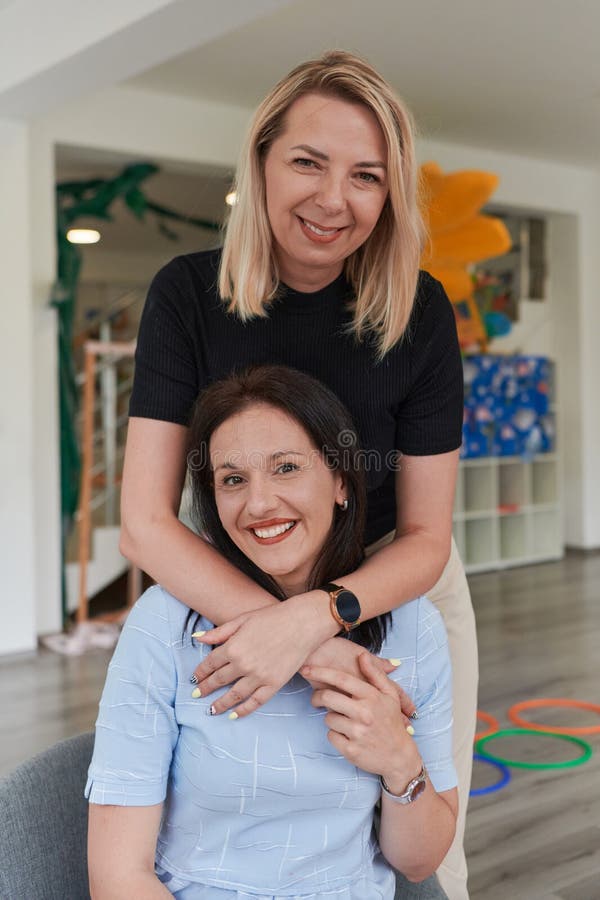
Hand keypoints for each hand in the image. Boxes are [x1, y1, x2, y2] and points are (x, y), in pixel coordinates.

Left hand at [189, 592, 335, 716]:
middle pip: (218, 680)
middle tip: (196, 694)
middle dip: (205, 688)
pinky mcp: (274, 684)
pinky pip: (255, 702)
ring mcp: (259, 676)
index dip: (200, 672)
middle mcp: (243, 664)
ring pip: (234, 695)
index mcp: (233, 646)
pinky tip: (233, 715)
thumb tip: (197, 638)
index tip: (194, 678)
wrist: (303, 623)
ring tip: (211, 710)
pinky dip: (243, 711)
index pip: (210, 664)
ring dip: (219, 704)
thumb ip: (219, 632)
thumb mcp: (242, 619)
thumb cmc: (273, 616)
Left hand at [303, 652, 421, 785]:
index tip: (306, 668)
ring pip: (328, 718)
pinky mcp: (350, 750)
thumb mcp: (389, 695)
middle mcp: (364, 713)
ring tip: (344, 721)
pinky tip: (347, 735)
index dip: (320, 672)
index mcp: (372, 697)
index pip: (341, 679)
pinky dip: (335, 735)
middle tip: (318, 699)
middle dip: (318, 696)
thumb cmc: (392, 723)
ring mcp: (357, 732)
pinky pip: (331, 736)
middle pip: (328, 697)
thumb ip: (375, 674)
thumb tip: (362, 655)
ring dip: (331, 718)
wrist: (399, 757)